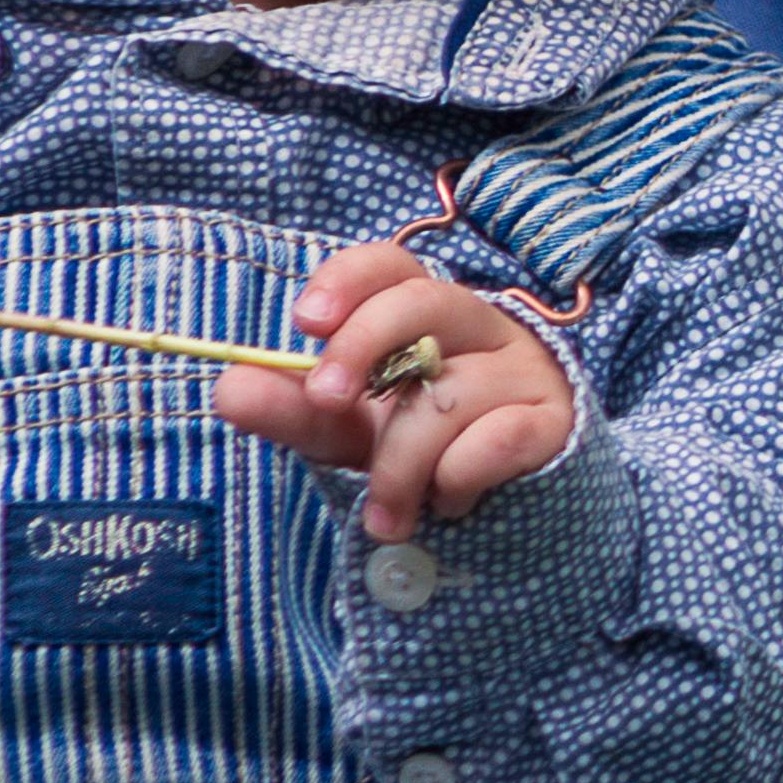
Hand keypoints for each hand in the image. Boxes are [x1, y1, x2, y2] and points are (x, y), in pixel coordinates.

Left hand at [218, 240, 581, 545]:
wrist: (518, 509)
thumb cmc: (424, 452)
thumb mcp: (349, 432)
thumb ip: (295, 411)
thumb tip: (228, 388)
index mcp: (427, 315)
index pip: (391, 266)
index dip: (347, 282)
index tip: (304, 324)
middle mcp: (482, 327)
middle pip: (423, 301)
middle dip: (362, 349)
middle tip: (325, 402)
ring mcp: (525, 371)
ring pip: (446, 394)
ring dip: (399, 467)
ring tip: (385, 516)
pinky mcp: (553, 423)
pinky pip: (493, 441)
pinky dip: (454, 481)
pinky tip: (450, 505)